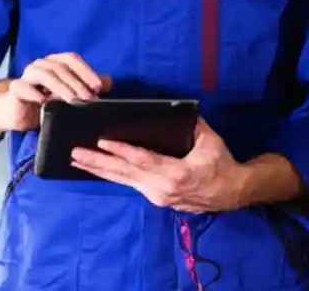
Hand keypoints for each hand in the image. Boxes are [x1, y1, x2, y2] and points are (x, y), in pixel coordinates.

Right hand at [0, 53, 112, 132]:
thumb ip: (87, 87)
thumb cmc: (45, 101)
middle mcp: (42, 65)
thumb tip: (109, 82)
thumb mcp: (69, 95)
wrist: (18, 112)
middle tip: (88, 98)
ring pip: (45, 74)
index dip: (86, 71)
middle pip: (60, 67)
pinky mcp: (16, 89)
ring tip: (72, 100)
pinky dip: (34, 93)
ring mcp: (27, 75)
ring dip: (61, 87)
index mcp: (55, 63)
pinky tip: (44, 101)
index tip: (98, 87)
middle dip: (76, 82)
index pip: (72, 60)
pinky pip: (23, 87)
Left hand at [70, 117, 249, 212]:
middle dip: (98, 162)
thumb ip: (193, 125)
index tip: (101, 142)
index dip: (120, 151)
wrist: (233, 192)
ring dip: (99, 170)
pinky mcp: (156, 198)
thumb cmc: (222, 165)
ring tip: (77, 161)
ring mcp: (157, 196)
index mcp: (176, 174)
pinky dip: (113, 175)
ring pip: (123, 181)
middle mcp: (162, 188)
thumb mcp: (211, 141)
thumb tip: (177, 110)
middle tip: (75, 153)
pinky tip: (98, 169)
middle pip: (125, 173)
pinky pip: (130, 184)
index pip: (142, 160)